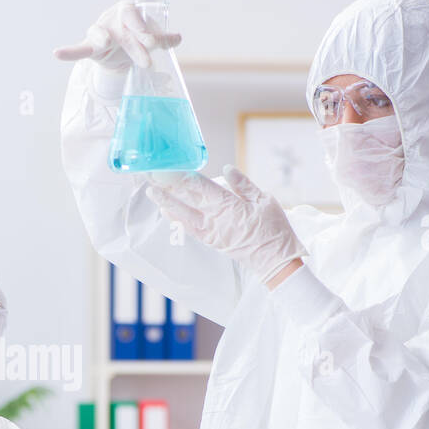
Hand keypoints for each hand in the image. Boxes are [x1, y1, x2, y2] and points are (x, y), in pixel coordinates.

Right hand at [53, 0, 181, 70]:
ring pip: (100, 34)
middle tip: (147, 61)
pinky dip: (68, 52)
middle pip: (122, 29)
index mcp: (127, 11)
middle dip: (135, 44)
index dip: (143, 28)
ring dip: (103, 39)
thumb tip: (178, 37)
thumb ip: (163, 39)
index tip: (153, 43)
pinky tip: (57, 53)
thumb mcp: (148, 40)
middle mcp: (112, 18)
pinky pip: (78, 49)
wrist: (117, 52)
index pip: (134, 15)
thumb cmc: (133, 39)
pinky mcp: (89, 47)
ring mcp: (99, 31)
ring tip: (106, 42)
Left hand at [146, 165, 306, 284]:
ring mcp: (211, 232)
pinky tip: (167, 211)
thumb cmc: (275, 229)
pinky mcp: (211, 241)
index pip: (201, 188)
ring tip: (152, 192)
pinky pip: (189, 229)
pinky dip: (176, 219)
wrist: (275, 261)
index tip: (169, 167)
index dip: (183, 177)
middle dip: (169, 187)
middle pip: (187, 199)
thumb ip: (244, 185)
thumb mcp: (265, 200)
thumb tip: (227, 168)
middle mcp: (216, 220)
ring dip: (167, 203)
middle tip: (152, 174)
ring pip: (184, 215)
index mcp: (230, 206)